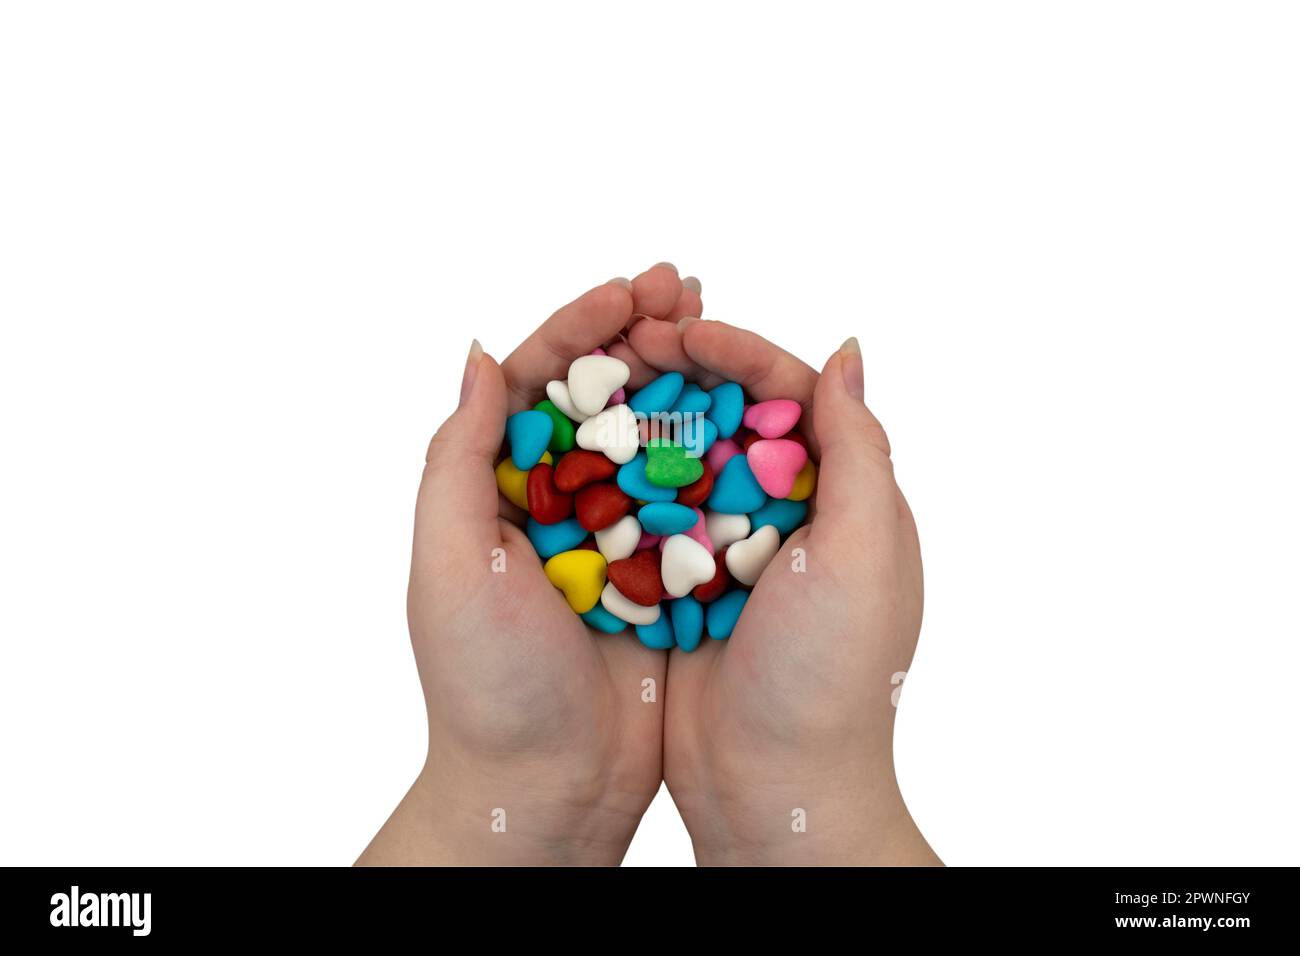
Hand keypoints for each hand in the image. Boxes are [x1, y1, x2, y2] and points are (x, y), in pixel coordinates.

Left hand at [358, 265, 702, 865]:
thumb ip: (459, 457)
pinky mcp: (663, 573)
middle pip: (604, 396)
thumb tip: (482, 352)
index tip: (629, 290)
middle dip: (643, 335)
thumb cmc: (484, 683)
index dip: (580, 327)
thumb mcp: (449, 563)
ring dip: (688, 379)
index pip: (538, 382)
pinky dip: (721, 453)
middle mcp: (556, 501)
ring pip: (656, 437)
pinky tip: (755, 414)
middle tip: (689, 284)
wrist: (546, 787)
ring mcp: (614, 535)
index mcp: (497, 489)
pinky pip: (696, 499)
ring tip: (723, 327)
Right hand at [633, 317, 939, 865]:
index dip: (741, 351)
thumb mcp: (860, 554)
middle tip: (627, 338)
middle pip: (732, 416)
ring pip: (685, 457)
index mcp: (846, 501)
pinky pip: (651, 515)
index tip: (684, 328)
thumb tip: (847, 349)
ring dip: (646, 416)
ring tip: (598, 380)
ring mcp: (735, 553)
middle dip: (683, 370)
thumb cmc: (829, 676)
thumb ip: (858, 451)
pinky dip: (622, 480)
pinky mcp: (686, 587)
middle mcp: (792, 518)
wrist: (772, 788)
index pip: (794, 395)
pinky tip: (582, 451)